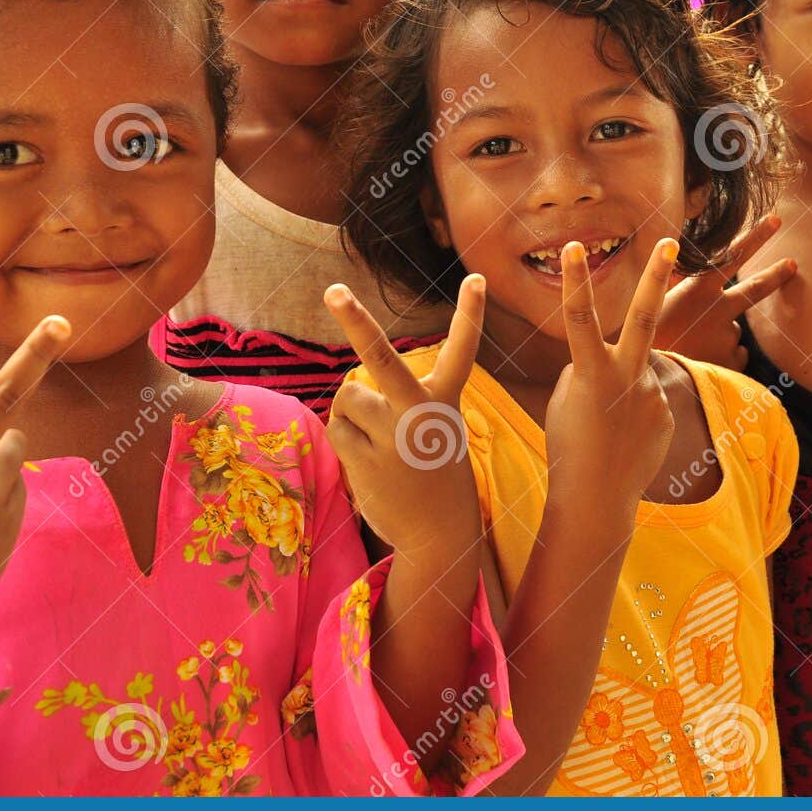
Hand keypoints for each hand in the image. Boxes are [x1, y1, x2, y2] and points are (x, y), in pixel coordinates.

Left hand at [325, 275, 485, 557]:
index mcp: (445, 400)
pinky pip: (337, 429)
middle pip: (381, 358)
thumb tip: (348, 391)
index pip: (463, 350)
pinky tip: (368, 462)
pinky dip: (345, 440)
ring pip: (348, 395)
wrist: (441, 532)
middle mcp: (420, 413)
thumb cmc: (434, 470)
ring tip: (376, 441)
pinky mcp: (367, 461)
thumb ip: (399, 401)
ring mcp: (393, 437)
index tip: (477, 278)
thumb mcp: (433, 429)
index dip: (471, 314)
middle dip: (356, 320)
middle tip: (334, 291)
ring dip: (351, 412)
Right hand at [544, 239, 677, 530]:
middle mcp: (627, 377)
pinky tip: (623, 442)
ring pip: (638, 371)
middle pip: (643, 317)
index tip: (572, 245)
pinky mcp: (668, 411)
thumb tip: (615, 356)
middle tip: (669, 241)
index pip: (577, 316)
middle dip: (655, 276)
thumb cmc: (568, 445)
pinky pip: (647, 399)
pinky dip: (632, 414)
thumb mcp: (568, 398)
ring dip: (621, 392)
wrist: (597, 497)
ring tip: (609, 428)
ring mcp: (653, 394)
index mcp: (591, 373)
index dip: (574, 279)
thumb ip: (590, 366)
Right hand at [656, 214, 795, 368]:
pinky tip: (699, 363)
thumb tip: (681, 272)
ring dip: (718, 335)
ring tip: (689, 348)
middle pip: (753, 289)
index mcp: (697, 291)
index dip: (754, 237)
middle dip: (775, 274)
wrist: (648, 383)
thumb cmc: (641, 342)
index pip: (731, 257)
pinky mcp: (732, 364)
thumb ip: (676, 288)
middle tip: (791, 263)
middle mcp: (719, 312)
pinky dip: (721, 358)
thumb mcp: (651, 306)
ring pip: (731, 330)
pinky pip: (732, 356)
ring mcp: (728, 338)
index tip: (775, 220)